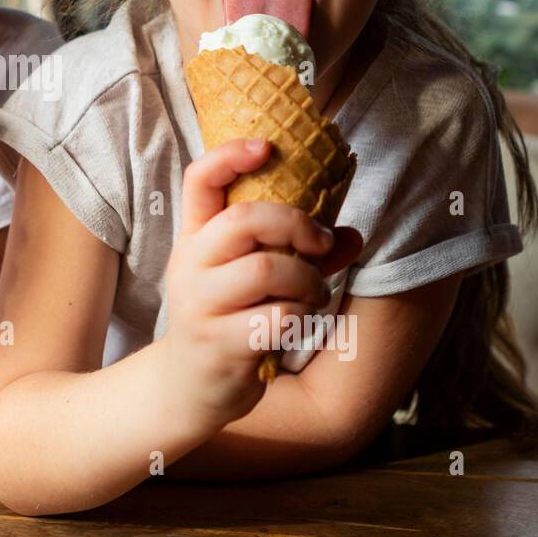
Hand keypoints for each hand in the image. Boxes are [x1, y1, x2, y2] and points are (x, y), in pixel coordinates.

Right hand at [160, 139, 362, 432]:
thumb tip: (353, 234)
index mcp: (194, 238)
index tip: (267, 147)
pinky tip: (300, 321)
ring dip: (309, 280)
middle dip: (297, 225)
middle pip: (244, 219)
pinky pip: (278, 317)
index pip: (198, 180)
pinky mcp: (218, 343)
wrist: (184, 389)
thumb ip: (297, 253)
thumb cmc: (225, 321)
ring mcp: (200, 305)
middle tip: (320, 243)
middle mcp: (190, 265)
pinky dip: (302, 316)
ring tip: (315, 293)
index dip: (229, 155)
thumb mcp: (248, 281)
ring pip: (268, 269)